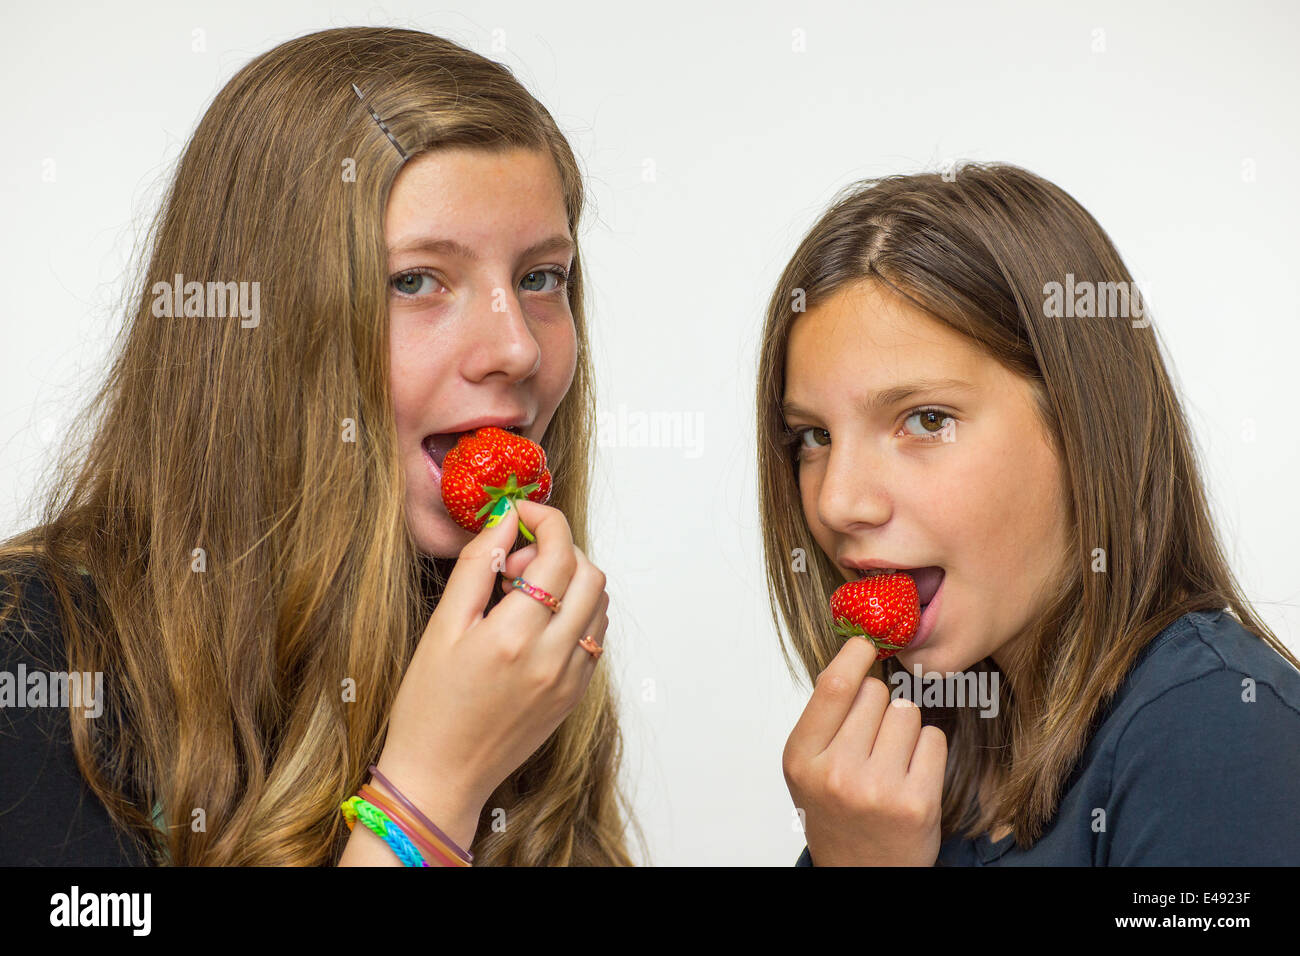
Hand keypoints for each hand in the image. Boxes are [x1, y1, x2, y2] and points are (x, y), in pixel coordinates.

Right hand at [376, 498, 609, 822]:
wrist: (440, 777)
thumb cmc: (429, 707)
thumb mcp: (442, 628)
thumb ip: (477, 567)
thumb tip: (505, 521)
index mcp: (514, 637)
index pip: (558, 554)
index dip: (545, 521)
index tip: (521, 514)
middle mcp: (553, 658)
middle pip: (590, 574)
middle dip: (559, 549)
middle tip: (516, 560)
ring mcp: (570, 680)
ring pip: (599, 604)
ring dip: (572, 580)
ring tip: (524, 592)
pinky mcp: (575, 695)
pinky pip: (595, 636)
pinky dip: (576, 612)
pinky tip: (537, 621)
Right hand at [783, 635, 946, 865]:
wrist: (862, 874)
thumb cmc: (836, 812)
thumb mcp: (809, 766)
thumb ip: (825, 716)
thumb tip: (855, 656)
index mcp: (801, 758)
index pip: (834, 686)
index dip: (855, 655)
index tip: (866, 643)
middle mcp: (836, 773)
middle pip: (876, 695)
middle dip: (879, 706)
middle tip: (872, 741)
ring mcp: (878, 790)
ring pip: (908, 713)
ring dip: (905, 728)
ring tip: (891, 760)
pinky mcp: (917, 804)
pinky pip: (933, 741)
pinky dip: (927, 751)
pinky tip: (912, 775)